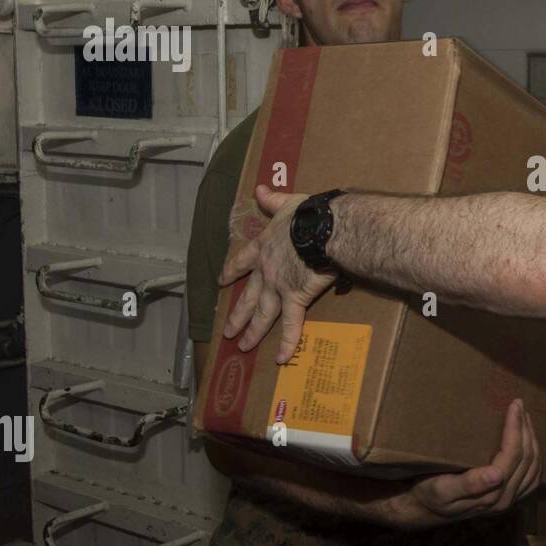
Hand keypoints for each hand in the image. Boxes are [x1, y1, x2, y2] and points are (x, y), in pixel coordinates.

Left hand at [219, 184, 336, 362]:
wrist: (324, 229)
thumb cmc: (310, 214)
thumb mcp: (288, 202)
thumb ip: (272, 199)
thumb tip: (259, 187)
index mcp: (264, 246)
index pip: (242, 261)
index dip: (231, 271)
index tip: (221, 281)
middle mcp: (266, 270)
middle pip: (248, 296)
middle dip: (237, 314)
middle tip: (226, 331)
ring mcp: (278, 286)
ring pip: (262, 314)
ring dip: (252, 331)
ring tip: (241, 346)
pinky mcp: (295, 298)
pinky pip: (290, 325)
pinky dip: (286, 342)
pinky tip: (280, 358)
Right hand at [393, 399, 541, 529]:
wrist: (426, 510)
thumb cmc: (430, 492)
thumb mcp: (441, 489)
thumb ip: (469, 484)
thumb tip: (497, 475)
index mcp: (491, 495)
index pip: (513, 456)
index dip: (516, 429)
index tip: (514, 405)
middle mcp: (505, 500)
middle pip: (527, 459)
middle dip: (525, 429)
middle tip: (519, 405)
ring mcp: (510, 501)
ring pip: (534, 467)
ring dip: (532, 440)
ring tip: (525, 418)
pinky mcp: (511, 499)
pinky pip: (533, 477)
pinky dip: (535, 456)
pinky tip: (528, 440)